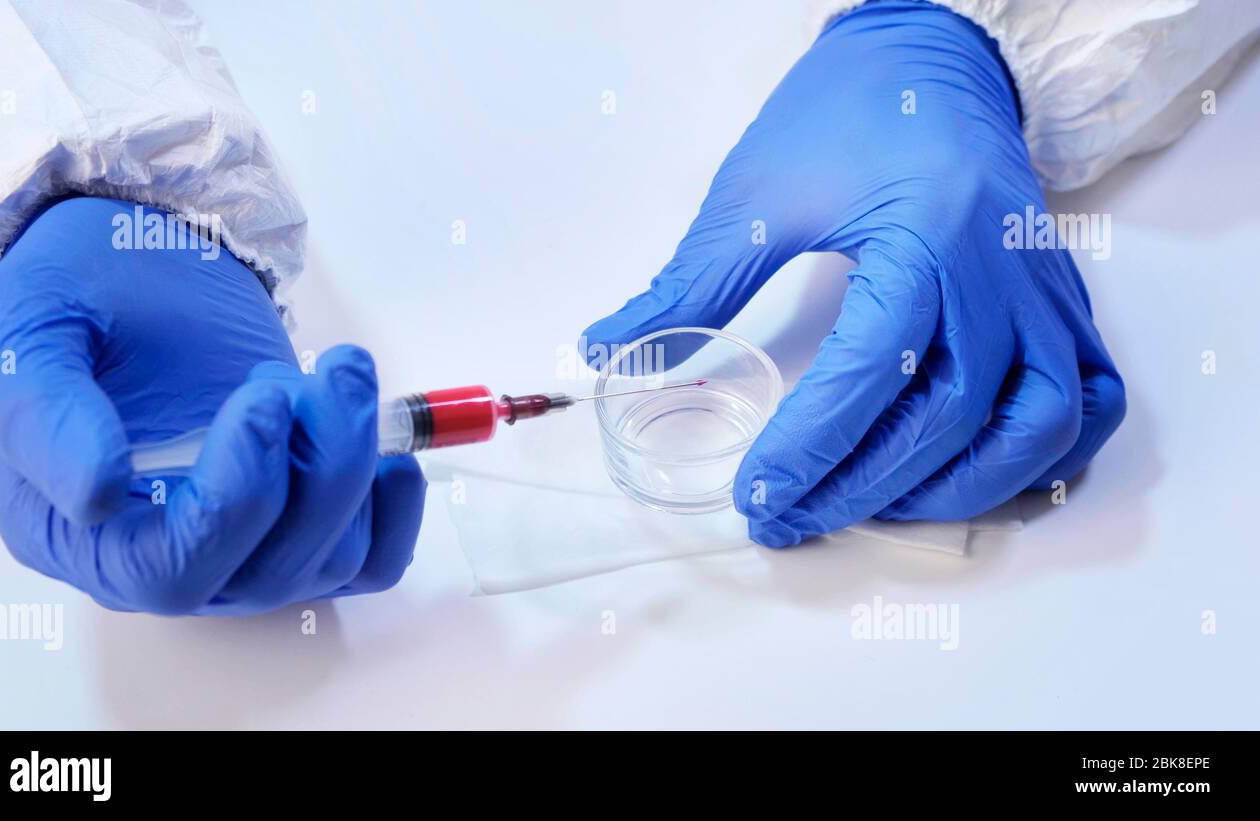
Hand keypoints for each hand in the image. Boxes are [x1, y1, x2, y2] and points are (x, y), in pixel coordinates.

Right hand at [0, 196, 424, 613]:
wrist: (145, 268)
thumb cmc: (79, 296)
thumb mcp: (29, 330)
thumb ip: (47, 415)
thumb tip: (96, 496)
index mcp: (79, 532)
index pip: (170, 570)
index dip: (234, 499)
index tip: (267, 399)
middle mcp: (162, 558)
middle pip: (263, 570)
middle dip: (319, 471)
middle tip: (330, 371)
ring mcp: (240, 547)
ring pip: (328, 559)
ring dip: (354, 465)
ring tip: (337, 375)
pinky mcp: (300, 520)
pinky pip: (369, 562)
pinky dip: (395, 516)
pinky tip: (391, 455)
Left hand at [581, 0, 1124, 545]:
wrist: (930, 61)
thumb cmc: (844, 118)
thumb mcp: (757, 197)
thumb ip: (688, 287)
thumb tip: (608, 352)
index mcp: (926, 236)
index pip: (874, 373)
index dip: (812, 447)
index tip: (757, 493)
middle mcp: (1001, 274)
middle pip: (949, 419)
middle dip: (862, 488)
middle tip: (791, 517)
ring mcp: (1045, 294)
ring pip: (1034, 429)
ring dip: (953, 491)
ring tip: (872, 505)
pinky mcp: (1063, 304)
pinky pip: (1088, 404)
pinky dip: (1043, 458)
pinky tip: (974, 476)